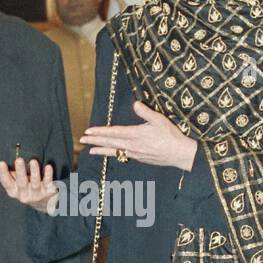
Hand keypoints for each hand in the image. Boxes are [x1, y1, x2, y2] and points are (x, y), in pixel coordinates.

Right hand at [0, 157, 58, 211]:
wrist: (44, 204)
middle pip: (21, 182)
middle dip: (20, 171)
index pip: (7, 183)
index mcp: (14, 191)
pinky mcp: (48, 191)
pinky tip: (48, 167)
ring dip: (34, 172)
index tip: (1, 163)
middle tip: (18, 159)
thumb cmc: (25, 188)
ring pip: (35, 183)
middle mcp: (24, 194)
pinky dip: (48, 175)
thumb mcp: (12, 182)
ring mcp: (37, 193)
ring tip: (33, 161)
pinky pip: (48, 183)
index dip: (3, 174)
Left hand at [80, 101, 196, 170]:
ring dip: (102, 150)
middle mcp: (133, 146)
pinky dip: (114, 154)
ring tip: (91, 150)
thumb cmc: (171, 136)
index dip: (100, 132)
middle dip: (95, 141)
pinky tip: (110, 153)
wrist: (180, 154)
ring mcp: (136, 154)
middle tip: (82, 140)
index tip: (89, 131)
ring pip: (115, 151)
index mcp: (136, 134)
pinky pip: (123, 156)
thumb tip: (135, 104)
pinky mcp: (140, 159)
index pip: (113, 132)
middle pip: (110, 143)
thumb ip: (146, 112)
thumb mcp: (160, 120)